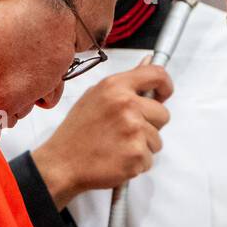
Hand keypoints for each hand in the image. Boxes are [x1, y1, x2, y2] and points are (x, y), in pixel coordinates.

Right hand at [31, 61, 173, 206]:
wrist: (61, 165)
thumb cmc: (76, 133)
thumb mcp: (94, 96)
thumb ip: (124, 83)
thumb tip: (148, 62)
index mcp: (115, 86)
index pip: (157, 74)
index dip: (166, 85)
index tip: (164, 95)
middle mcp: (127, 105)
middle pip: (163, 114)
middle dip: (151, 125)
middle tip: (126, 132)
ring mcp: (133, 130)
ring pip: (157, 139)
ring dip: (143, 146)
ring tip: (117, 147)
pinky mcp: (136, 154)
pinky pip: (150, 159)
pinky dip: (137, 163)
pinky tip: (117, 159)